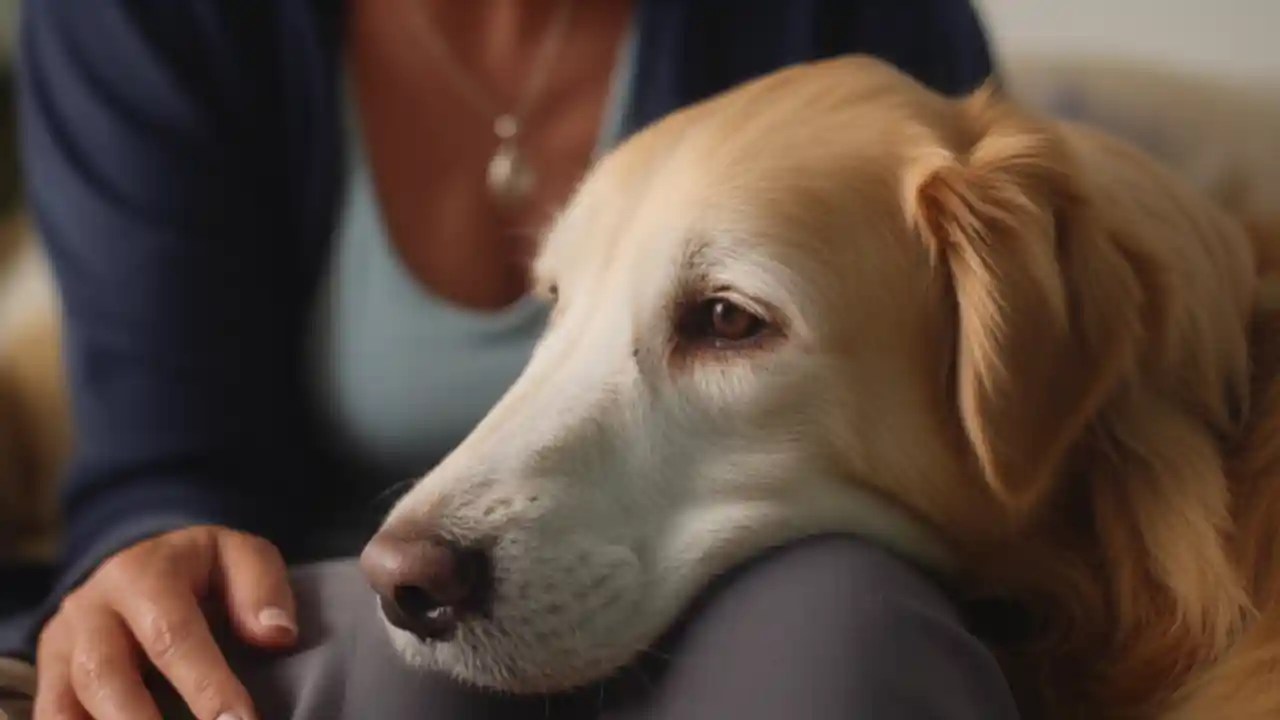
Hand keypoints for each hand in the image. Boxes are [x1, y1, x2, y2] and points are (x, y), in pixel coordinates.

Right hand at [34, 526, 296, 719]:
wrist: (138, 560)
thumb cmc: (200, 567)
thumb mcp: (239, 555)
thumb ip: (260, 588)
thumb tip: (277, 635)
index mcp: (141, 574)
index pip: (172, 636)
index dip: (205, 686)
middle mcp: (89, 610)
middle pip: (107, 677)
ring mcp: (60, 647)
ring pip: (65, 707)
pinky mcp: (47, 677)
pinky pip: (52, 717)